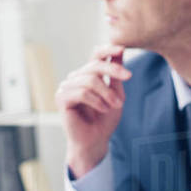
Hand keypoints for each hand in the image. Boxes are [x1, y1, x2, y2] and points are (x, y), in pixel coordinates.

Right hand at [57, 43, 130, 175]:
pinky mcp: (61, 98)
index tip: (122, 49)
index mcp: (88, 75)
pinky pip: (82, 92)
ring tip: (115, 105)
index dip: (107, 49)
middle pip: (95, 65)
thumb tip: (119, 51)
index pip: (95, 55)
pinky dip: (97, 101)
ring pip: (90, 80)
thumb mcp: (116, 94)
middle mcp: (75, 78)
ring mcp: (66, 87)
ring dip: (107, 93)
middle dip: (114, 70)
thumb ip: (116, 75)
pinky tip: (104, 109)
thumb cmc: (105, 119)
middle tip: (129, 77)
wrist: (95, 141)